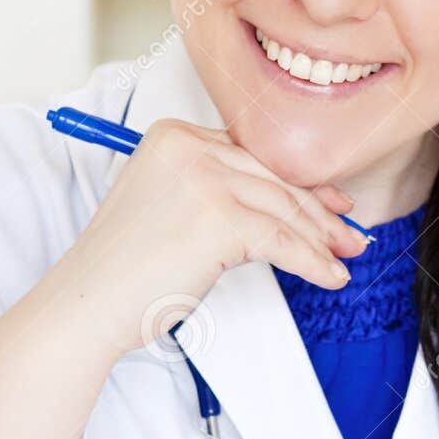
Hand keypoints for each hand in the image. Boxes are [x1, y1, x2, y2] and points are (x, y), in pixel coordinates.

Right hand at [68, 116, 369, 358]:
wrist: (89, 302)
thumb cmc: (124, 268)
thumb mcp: (168, 205)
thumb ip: (216, 189)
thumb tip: (288, 203)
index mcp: (173, 135)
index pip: (253, 155)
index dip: (298, 181)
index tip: (330, 202)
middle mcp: (189, 147)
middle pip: (273, 177)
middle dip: (318, 211)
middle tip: (348, 234)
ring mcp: (205, 179)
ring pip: (283, 209)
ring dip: (321, 240)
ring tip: (343, 260)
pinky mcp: (219, 218)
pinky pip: (283, 240)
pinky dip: (312, 262)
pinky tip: (330, 276)